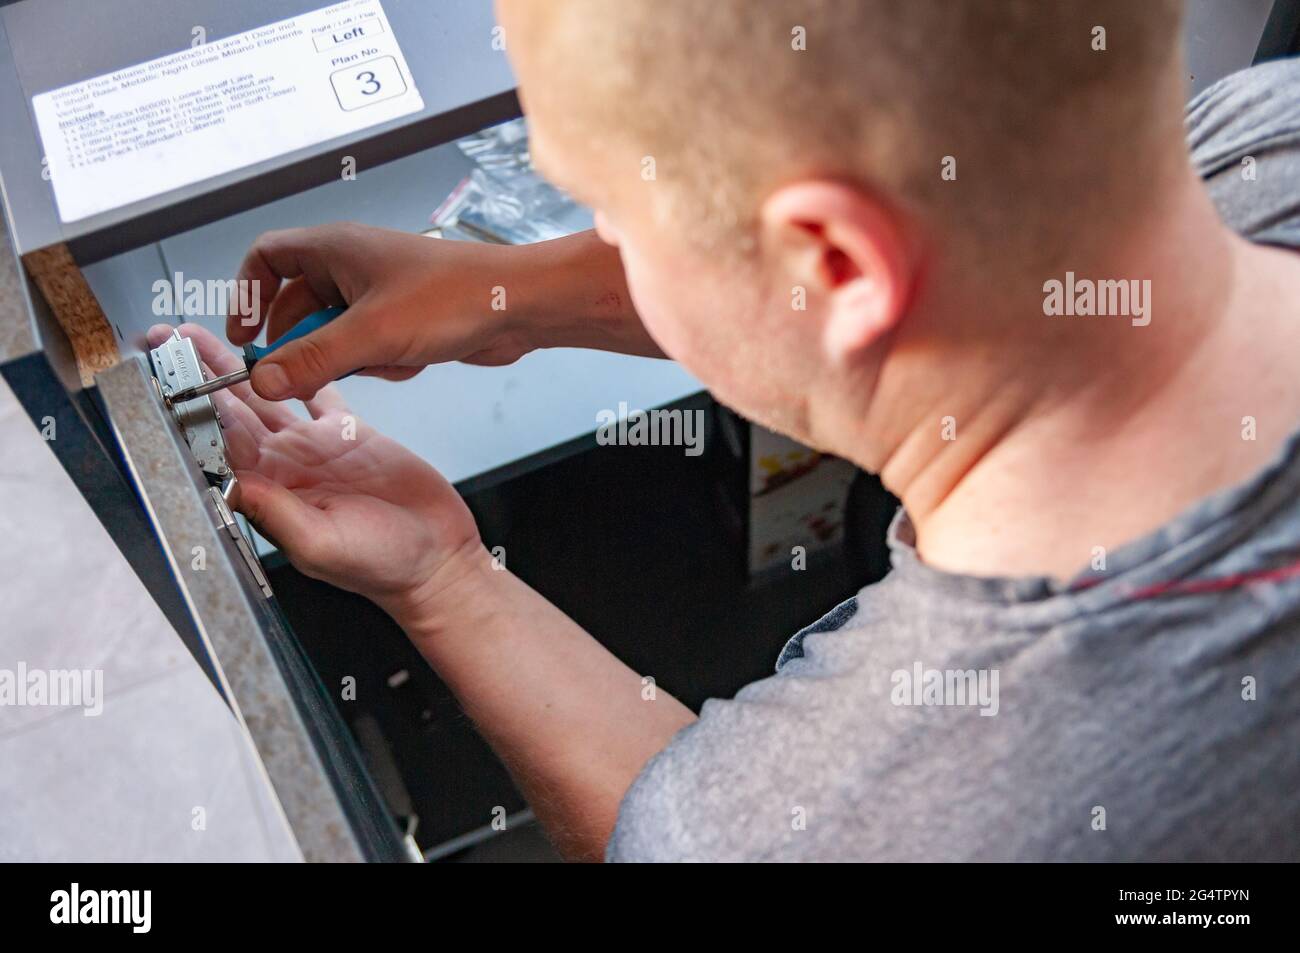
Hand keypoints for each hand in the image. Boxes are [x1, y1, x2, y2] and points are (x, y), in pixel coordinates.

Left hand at [148, 323, 481, 623]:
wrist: (435, 559)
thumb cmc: (382, 566)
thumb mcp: (324, 545)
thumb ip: (278, 514)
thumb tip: (235, 483)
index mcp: (271, 491)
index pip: (219, 442)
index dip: (190, 408)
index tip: (165, 375)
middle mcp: (286, 465)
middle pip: (232, 411)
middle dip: (199, 375)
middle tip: (166, 338)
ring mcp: (316, 448)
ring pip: (268, 395)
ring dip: (237, 366)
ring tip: (205, 334)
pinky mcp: (351, 435)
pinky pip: (321, 394)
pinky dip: (307, 368)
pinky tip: (288, 343)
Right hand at [226, 222, 536, 400]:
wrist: (518, 307)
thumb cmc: (455, 297)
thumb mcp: (372, 333)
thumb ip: (313, 358)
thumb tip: (263, 378)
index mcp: (334, 249)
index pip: (266, 258)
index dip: (247, 294)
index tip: (244, 336)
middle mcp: (352, 267)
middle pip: (297, 307)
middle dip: (305, 345)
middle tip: (306, 374)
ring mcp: (377, 295)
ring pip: (334, 336)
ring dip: (351, 359)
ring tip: (382, 358)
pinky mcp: (401, 321)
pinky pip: (368, 350)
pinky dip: (382, 363)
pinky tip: (411, 362)